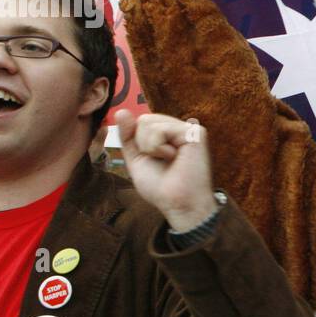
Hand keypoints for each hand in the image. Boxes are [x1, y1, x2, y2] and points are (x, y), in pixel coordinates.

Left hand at [115, 110, 216, 231]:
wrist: (179, 205)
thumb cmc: (161, 188)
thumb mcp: (137, 159)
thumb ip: (128, 136)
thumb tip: (121, 111)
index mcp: (170, 134)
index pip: (142, 122)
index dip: (138, 142)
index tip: (154, 160)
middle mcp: (180, 128)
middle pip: (143, 119)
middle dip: (142, 144)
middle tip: (162, 161)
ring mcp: (189, 129)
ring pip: (148, 122)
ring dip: (150, 147)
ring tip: (169, 160)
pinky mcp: (195, 133)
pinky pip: (160, 129)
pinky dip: (158, 148)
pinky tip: (174, 158)